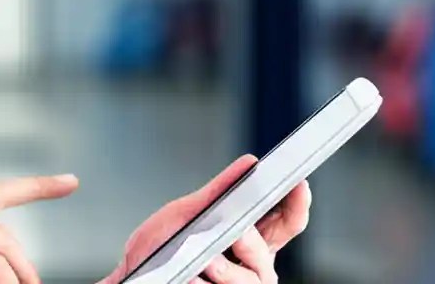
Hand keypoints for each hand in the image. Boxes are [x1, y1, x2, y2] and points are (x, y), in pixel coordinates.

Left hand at [98, 155, 312, 283]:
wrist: (136, 271)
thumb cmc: (162, 245)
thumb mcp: (188, 211)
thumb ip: (219, 191)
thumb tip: (249, 164)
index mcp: (251, 238)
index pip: (286, 222)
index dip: (297, 203)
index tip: (298, 185)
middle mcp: (252, 264)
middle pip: (266, 251)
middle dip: (250, 241)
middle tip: (234, 233)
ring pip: (250, 278)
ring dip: (225, 268)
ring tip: (204, 262)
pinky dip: (205, 283)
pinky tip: (191, 278)